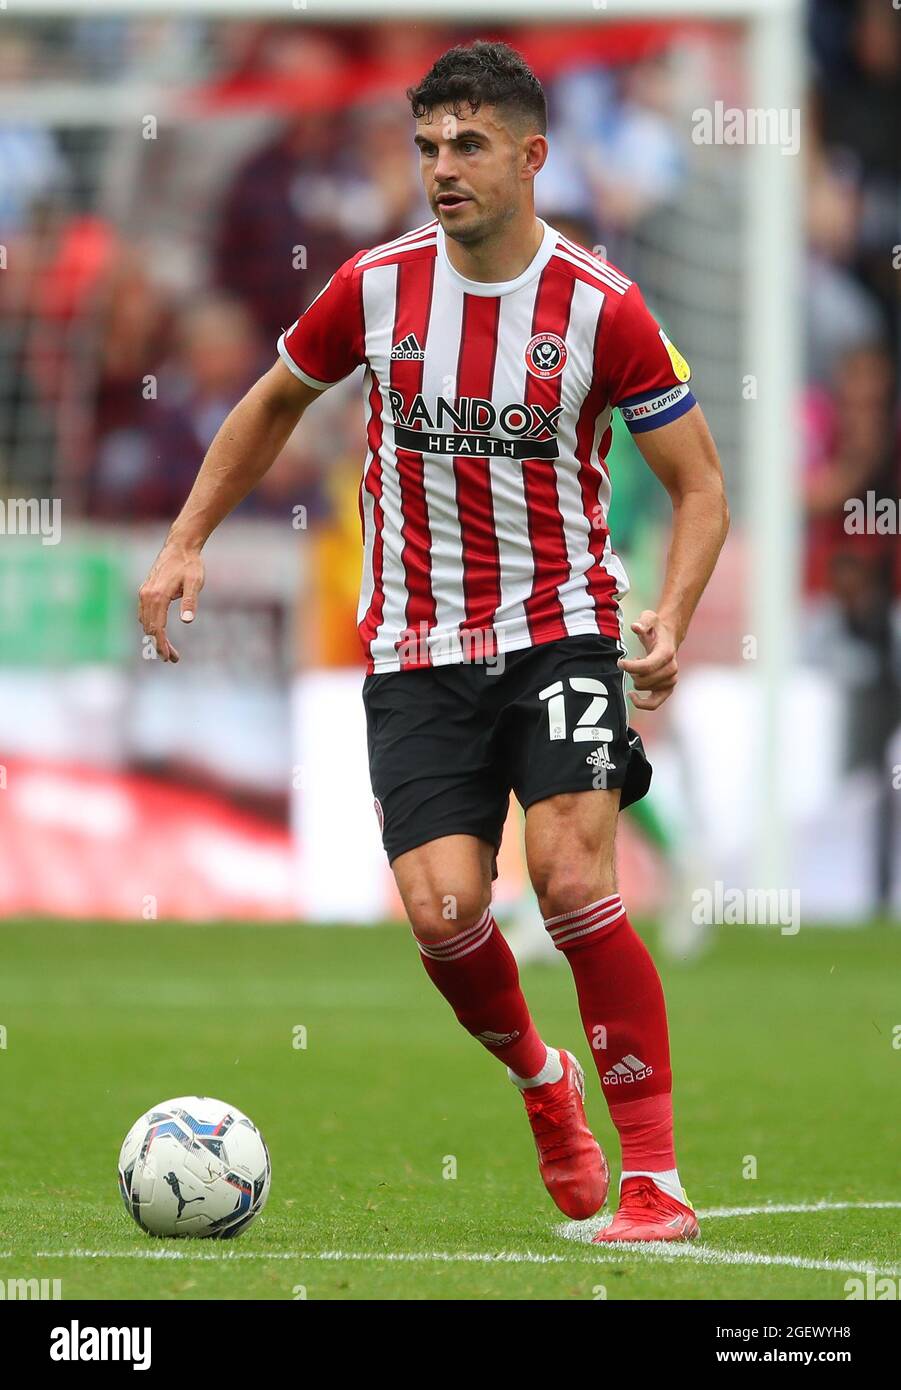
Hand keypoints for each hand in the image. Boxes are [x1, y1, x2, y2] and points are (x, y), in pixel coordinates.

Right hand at [138, 538, 203, 663]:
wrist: (180, 546)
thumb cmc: (190, 564)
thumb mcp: (195, 582)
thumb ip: (190, 601)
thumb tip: (188, 621)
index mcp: (157, 596)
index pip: (157, 628)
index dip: (162, 645)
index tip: (169, 658)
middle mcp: (146, 596)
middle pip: (149, 628)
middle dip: (159, 645)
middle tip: (173, 659)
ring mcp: (144, 593)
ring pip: (145, 622)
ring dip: (155, 637)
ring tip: (170, 650)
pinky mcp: (145, 590)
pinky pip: (144, 614)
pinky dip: (151, 626)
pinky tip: (160, 632)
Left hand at [617, 610, 677, 710]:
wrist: (668, 637)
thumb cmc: (655, 628)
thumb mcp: (649, 617)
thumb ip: (643, 622)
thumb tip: (635, 627)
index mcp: (666, 653)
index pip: (647, 666)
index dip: (631, 667)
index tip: (620, 663)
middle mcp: (672, 669)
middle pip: (644, 680)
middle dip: (632, 672)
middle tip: (629, 662)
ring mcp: (671, 680)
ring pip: (645, 689)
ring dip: (636, 679)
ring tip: (637, 667)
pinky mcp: (668, 689)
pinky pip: (654, 704)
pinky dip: (642, 703)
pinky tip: (631, 695)